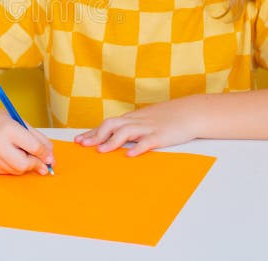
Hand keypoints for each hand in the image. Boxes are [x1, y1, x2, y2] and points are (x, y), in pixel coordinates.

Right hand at [0, 106, 54, 174]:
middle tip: (42, 162)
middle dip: (36, 164)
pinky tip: (10, 155)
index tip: (51, 157)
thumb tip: (50, 155)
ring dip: (25, 165)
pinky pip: (8, 172)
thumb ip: (36, 138)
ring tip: (22, 153)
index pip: (33, 147)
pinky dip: (14, 166)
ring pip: (17, 170)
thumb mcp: (18, 121)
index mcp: (8, 129)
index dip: (45, 154)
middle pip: (24, 164)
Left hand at [74, 97, 200, 155]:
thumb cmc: (166, 118)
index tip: (77, 140)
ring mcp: (148, 128)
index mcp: (131, 119)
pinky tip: (130, 154)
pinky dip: (138, 147)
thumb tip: (113, 138)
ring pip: (127, 131)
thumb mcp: (144, 120)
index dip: (92, 132)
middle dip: (96, 135)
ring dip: (112, 141)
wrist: (189, 112)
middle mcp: (136, 122)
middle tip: (83, 145)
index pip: (107, 124)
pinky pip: (147, 141)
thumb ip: (130, 128)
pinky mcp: (161, 136)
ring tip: (101, 150)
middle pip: (112, 124)